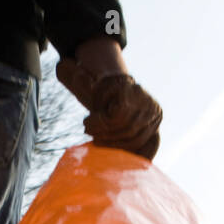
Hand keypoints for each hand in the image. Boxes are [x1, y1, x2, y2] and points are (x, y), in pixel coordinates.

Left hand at [57, 39, 162, 160]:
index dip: (101, 124)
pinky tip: (116, 154)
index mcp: (132, 89)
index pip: (118, 115)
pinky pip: (147, 146)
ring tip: (99, 142)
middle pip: (127, 130)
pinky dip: (131, 151)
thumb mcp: (89, 82)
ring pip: (135, 140)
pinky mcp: (156, 128)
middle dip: (106, 136)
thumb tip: (67, 68)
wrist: (119, 90)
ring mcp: (154, 117)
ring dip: (115, 145)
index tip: (86, 124)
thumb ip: (80, 80)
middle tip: (92, 137)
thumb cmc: (100, 88)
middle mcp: (148, 103)